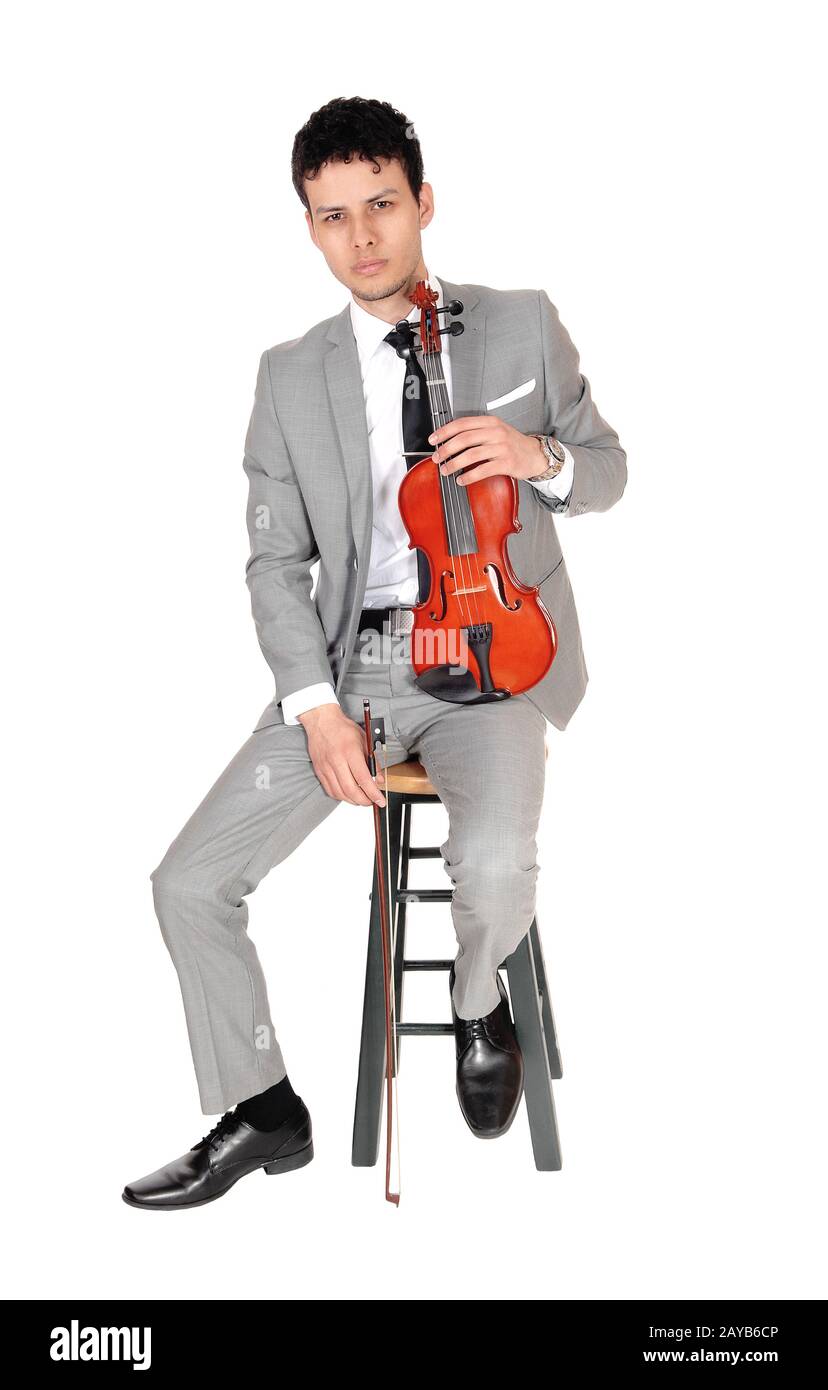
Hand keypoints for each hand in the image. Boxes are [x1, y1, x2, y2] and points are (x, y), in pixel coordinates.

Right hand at [298, 704, 386, 807]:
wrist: (321, 721)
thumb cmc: (343, 728)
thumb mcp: (364, 740)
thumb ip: (372, 761)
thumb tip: (379, 779)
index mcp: (350, 752)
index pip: (363, 779)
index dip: (373, 793)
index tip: (380, 800)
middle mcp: (337, 761)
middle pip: (351, 790)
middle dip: (364, 801)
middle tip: (371, 801)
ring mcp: (326, 767)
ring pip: (340, 793)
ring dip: (353, 801)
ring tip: (361, 799)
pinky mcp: (319, 771)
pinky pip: (330, 790)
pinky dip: (340, 796)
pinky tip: (348, 795)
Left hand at [428, 418, 546, 486]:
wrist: (535, 455)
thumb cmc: (512, 444)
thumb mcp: (496, 430)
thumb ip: (476, 431)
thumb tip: (449, 439)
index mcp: (490, 422)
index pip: (462, 424)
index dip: (444, 432)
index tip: (433, 440)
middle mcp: (496, 432)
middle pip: (464, 439)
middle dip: (446, 449)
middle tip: (436, 458)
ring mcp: (502, 448)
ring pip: (471, 455)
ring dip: (454, 464)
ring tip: (446, 470)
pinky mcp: (506, 463)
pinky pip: (482, 470)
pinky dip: (468, 476)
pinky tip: (461, 480)